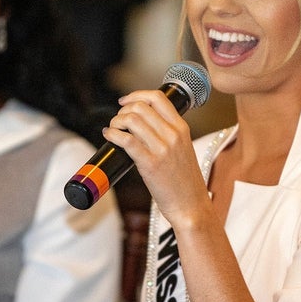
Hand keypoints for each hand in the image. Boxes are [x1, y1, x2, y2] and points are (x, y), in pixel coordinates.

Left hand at [101, 89, 211, 224]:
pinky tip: (109, 136)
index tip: (125, 101)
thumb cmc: (184, 181)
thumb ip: (168, 134)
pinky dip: (113, 134)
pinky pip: (127, 140)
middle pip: (141, 107)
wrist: (191, 206)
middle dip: (123, 111)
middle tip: (117, 122)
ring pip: (132, 120)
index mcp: (182, 128)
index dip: (136, 95)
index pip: (158, 98)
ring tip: (113, 130)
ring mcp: (162, 149)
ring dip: (116, 122)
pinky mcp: (150, 164)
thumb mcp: (183, 149)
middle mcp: (173, 134)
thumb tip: (142, 124)